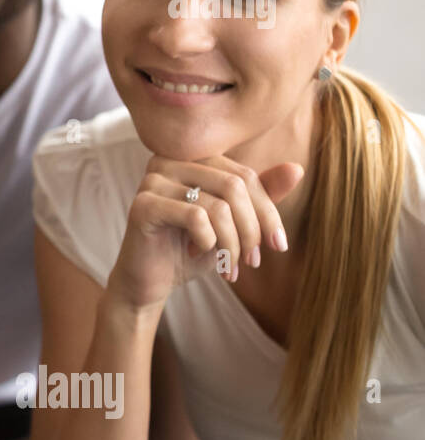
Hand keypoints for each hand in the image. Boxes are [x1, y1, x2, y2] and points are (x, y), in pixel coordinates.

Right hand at [108, 154, 304, 310]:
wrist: (150, 281)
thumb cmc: (191, 248)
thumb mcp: (234, 224)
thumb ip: (261, 196)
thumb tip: (297, 168)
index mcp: (191, 157)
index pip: (244, 176)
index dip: (268, 212)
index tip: (278, 246)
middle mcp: (168, 160)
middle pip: (234, 186)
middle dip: (251, 230)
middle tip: (252, 262)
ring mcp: (152, 179)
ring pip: (218, 205)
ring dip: (232, 244)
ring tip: (230, 267)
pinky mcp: (142, 204)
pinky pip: (195, 217)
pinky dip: (208, 242)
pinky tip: (198, 253)